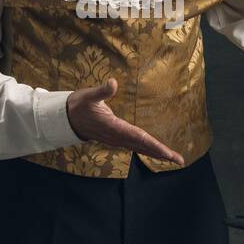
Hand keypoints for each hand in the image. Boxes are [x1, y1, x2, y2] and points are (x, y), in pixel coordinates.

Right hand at [65, 77, 184, 165]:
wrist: (65, 119)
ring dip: (155, 153)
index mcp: (114, 127)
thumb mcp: (88, 96)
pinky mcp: (115, 138)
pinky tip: (153, 151)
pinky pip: (134, 146)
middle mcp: (117, 137)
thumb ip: (101, 91)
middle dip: (160, 153)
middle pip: (142, 146)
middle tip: (178, 160)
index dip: (154, 145)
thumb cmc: (78, 105)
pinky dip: (146, 149)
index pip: (138, 138)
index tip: (167, 152)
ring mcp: (116, 139)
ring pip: (139, 148)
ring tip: (171, 158)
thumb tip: (113, 83)